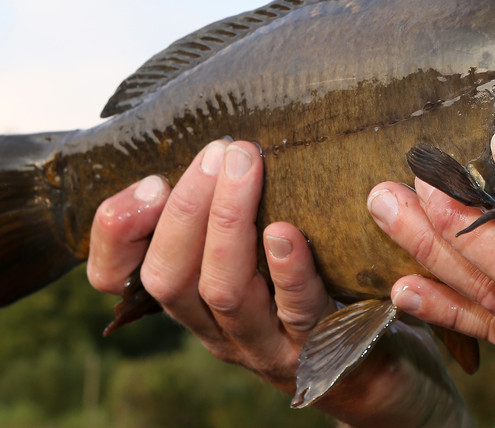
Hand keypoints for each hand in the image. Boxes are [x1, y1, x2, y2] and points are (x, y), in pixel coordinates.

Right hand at [86, 138, 472, 427]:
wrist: (379, 366)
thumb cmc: (313, 286)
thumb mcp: (260, 243)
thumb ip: (232, 198)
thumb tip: (223, 127)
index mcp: (191, 297)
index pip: (119, 275)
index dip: (115, 233)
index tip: (147, 182)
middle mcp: (217, 326)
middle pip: (171, 276)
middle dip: (187, 207)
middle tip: (219, 149)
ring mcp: (266, 344)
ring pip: (225, 292)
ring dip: (229, 224)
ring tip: (244, 166)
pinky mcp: (320, 351)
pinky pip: (298, 311)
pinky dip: (290, 270)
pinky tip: (288, 232)